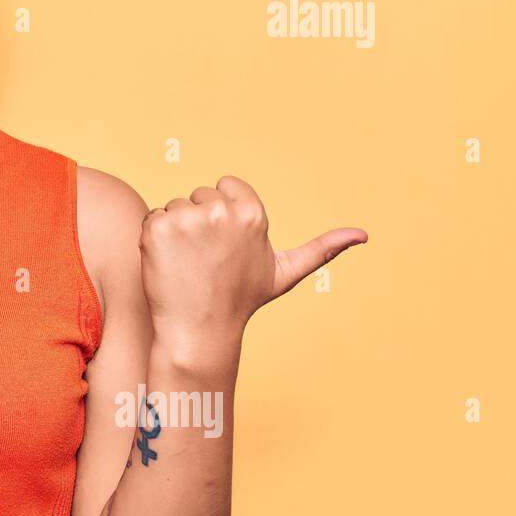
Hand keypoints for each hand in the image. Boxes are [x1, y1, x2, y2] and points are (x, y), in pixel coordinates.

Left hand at [140, 175, 366, 361]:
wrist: (198, 329)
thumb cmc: (240, 300)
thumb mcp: (285, 273)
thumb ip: (322, 249)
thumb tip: (364, 235)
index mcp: (252, 214)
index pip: (226, 186)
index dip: (222, 212)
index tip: (224, 242)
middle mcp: (220, 212)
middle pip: (199, 195)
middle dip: (199, 220)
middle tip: (206, 258)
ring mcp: (187, 219)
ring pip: (175, 206)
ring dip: (175, 230)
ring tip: (188, 262)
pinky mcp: (157, 228)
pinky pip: (151, 217)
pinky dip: (153, 237)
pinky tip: (168, 262)